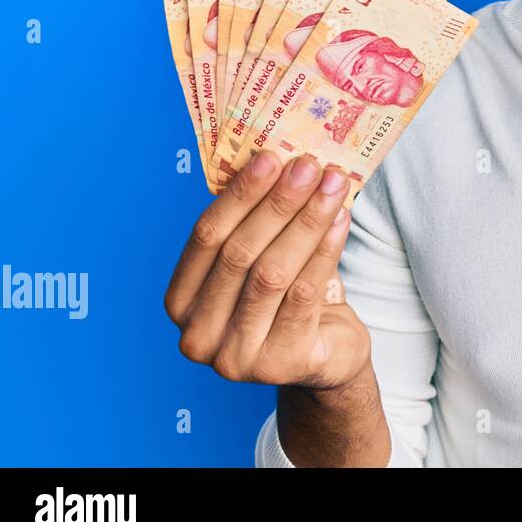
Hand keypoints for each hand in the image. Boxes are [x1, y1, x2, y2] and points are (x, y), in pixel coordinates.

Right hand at [164, 151, 371, 389]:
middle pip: (239, 253)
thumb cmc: (289, 301)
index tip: (270, 158)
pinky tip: (340, 221)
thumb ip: (255, 224)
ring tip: (332, 187)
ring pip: (272, 273)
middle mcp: (198, 334)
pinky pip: (304, 294)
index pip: (205, 237)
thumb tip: (278, 160)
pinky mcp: (280, 363)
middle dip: (278, 203)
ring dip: (306, 221)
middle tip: (308, 167)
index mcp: (180, 301)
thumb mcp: (261, 262)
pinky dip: (325, 251)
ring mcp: (236, 356)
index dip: (239, 195)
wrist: (325, 357)